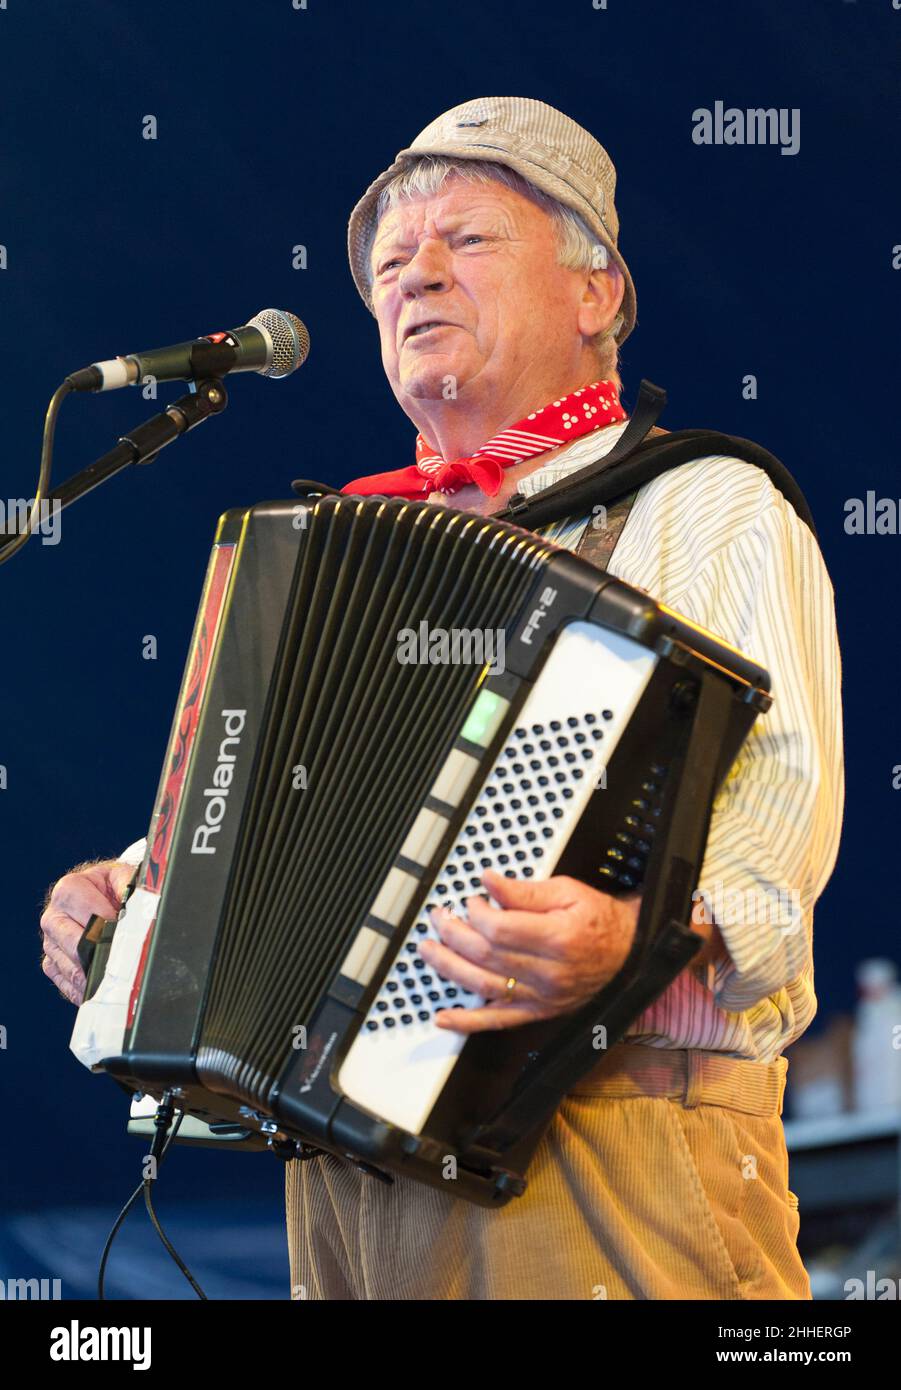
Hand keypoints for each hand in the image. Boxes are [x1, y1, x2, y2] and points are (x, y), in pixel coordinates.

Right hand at [40, 859, 134, 1004]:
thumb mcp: (123, 878)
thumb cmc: (114, 887)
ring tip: (120, 978)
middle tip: (126, 962)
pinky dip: (87, 991)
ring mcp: (50, 943)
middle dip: (104, 954)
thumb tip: (140, 904)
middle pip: (76, 945)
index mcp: (68, 890)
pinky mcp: (52, 964)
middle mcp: (53, 917)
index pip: (88, 913)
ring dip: (97, 976)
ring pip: (72, 969)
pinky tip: (105, 988)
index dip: (109, 925)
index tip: (126, 932)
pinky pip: (66, 985)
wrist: (102, 896)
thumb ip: (131, 886)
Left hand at [424, 868, 641, 1032]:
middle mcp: (549, 973)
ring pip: (483, 985)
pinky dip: (467, 1023)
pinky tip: (444, 1018)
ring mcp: (542, 997)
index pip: (499, 929)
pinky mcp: (538, 1012)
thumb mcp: (568, 891)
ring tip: (428, 950)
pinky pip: (498, 1021)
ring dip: (448, 968)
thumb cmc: (599, 920)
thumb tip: (489, 881)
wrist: (629, 952)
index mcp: (557, 938)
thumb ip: (524, 890)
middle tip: (440, 917)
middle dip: (454, 933)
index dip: (476, 913)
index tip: (472, 901)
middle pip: (486, 955)